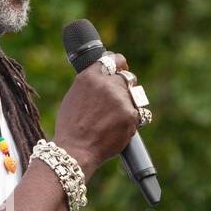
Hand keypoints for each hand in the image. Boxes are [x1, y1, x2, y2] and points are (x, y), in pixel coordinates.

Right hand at [52, 51, 140, 180]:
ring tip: (113, 121)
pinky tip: (118, 130)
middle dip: (126, 87)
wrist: (75, 150)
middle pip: (127, 77)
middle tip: (119, 101)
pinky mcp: (131, 115)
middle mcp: (106, 83)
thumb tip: (105, 81)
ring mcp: (120, 99)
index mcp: (90, 77)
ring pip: (134, 97)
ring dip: (128, 106)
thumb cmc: (71, 128)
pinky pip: (139, 114)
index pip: (112, 59)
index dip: (119, 63)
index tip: (122, 67)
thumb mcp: (74, 97)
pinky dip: (132, 122)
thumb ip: (91, 85)